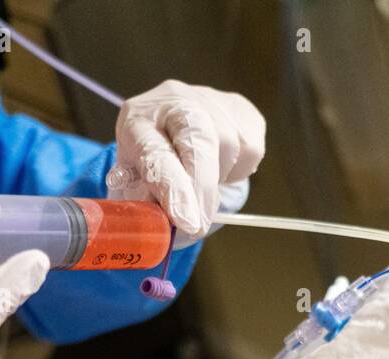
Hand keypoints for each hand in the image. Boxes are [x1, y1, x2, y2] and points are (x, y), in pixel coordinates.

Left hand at [110, 79, 264, 241]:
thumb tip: (166, 229)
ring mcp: (208, 98)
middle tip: (201, 223)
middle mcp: (172, 100)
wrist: (171, 131)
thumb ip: (147, 205)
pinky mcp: (238, 106)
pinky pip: (251, 147)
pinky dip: (238, 170)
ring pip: (229, 146)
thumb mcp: (136, 186)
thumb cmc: (150, 165)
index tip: (185, 220)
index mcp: (137, 121)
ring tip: (202, 181)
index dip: (172, 187)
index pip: (156, 152)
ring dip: (219, 177)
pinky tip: (219, 166)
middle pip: (198, 139)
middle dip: (203, 186)